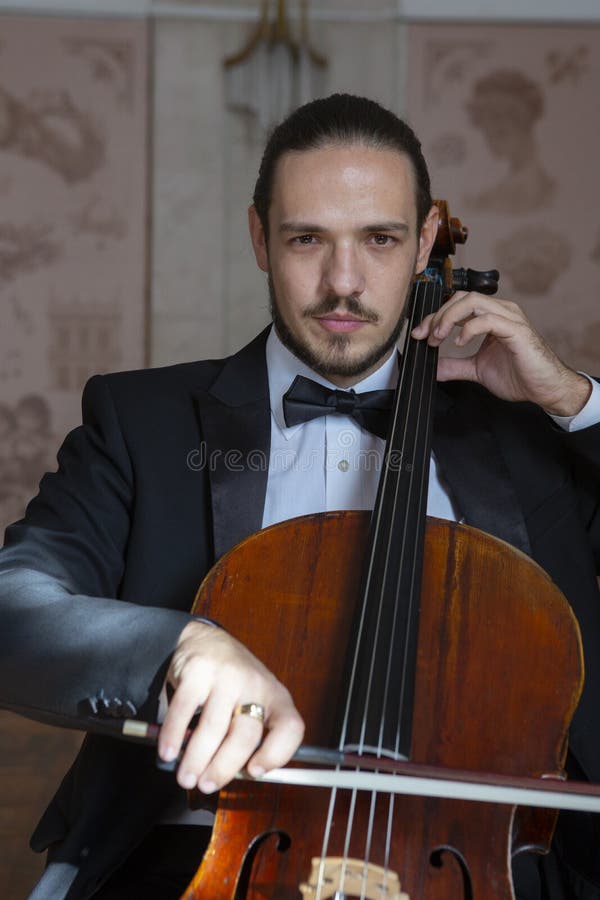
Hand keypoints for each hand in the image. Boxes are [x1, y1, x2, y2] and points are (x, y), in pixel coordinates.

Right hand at [158, 621, 303, 792]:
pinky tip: (168, 752)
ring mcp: (227, 675)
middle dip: (223, 767)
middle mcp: (255, 684)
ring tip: (185, 778)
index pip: (289, 727)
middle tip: (206, 785)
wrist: (206, 639)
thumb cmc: (233, 682)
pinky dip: (174, 736)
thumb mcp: (253, 701)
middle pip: (245, 735)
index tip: (255, 772)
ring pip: (213, 727)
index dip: (277, 754)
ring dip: (196, 759)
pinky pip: (184, 710)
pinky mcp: (198, 671)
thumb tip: (231, 777)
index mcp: (275, 696)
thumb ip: (249, 736)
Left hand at [411, 292, 590, 415]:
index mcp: (491, 317)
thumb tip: (433, 367)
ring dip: (450, 317)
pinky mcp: (517, 330)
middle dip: (438, 314)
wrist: (545, 389)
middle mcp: (501, 312)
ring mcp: (510, 318)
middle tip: (424, 335)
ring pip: (473, 302)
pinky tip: (460, 342)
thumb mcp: (477, 370)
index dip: (435, 317)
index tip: (419, 333)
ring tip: (438, 336)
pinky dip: (469, 328)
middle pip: (462, 298)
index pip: (457, 305)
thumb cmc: (520, 376)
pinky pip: (489, 319)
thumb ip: (454, 366)